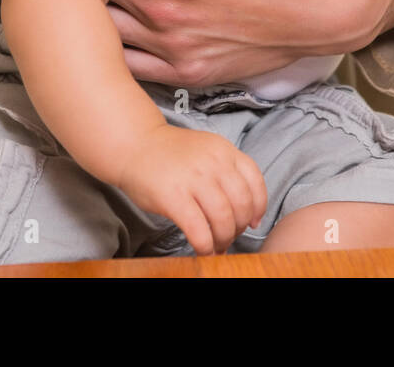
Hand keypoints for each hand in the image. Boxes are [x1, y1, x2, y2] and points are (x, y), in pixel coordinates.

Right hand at [115, 124, 268, 254]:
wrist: (134, 144)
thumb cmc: (170, 154)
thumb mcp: (206, 150)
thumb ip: (225, 170)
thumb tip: (246, 210)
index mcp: (224, 150)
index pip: (255, 181)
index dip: (259, 207)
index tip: (253, 222)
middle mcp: (213, 162)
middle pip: (242, 204)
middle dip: (239, 227)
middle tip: (229, 236)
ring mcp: (194, 179)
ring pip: (223, 219)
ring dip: (223, 239)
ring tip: (215, 245)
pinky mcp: (173, 197)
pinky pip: (198, 230)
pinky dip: (205, 246)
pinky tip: (202, 249)